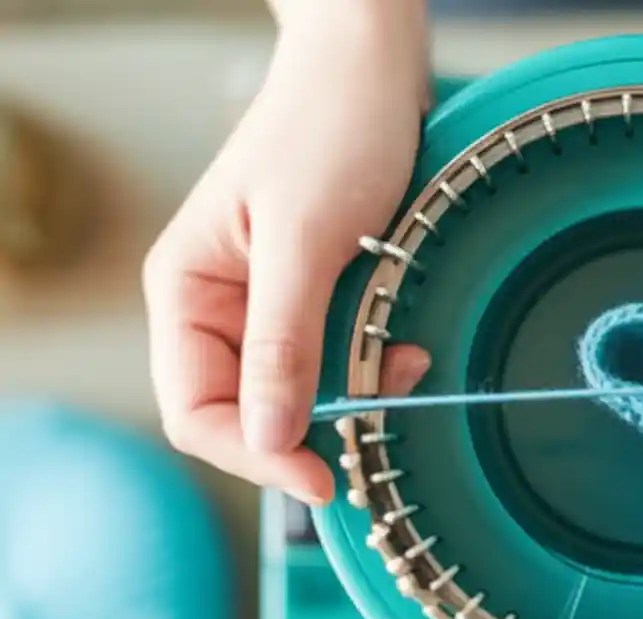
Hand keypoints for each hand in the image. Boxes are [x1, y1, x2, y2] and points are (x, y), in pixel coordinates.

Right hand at [143, 1, 431, 503]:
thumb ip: (284, 342)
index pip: (197, 411)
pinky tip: (408, 344)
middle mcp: (220, 306)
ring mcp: (271, 304)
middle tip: (379, 412)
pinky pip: (338, 357)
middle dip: (314, 423)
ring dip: (353, 391)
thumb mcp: (305, 241)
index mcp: (187, 292)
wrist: (375, 70)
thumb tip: (267, 440)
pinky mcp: (318, 296)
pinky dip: (372, 363)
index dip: (255, 456)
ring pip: (303, 392)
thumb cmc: (329, 130)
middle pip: (251, 412)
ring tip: (404, 362)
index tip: (321, 476)